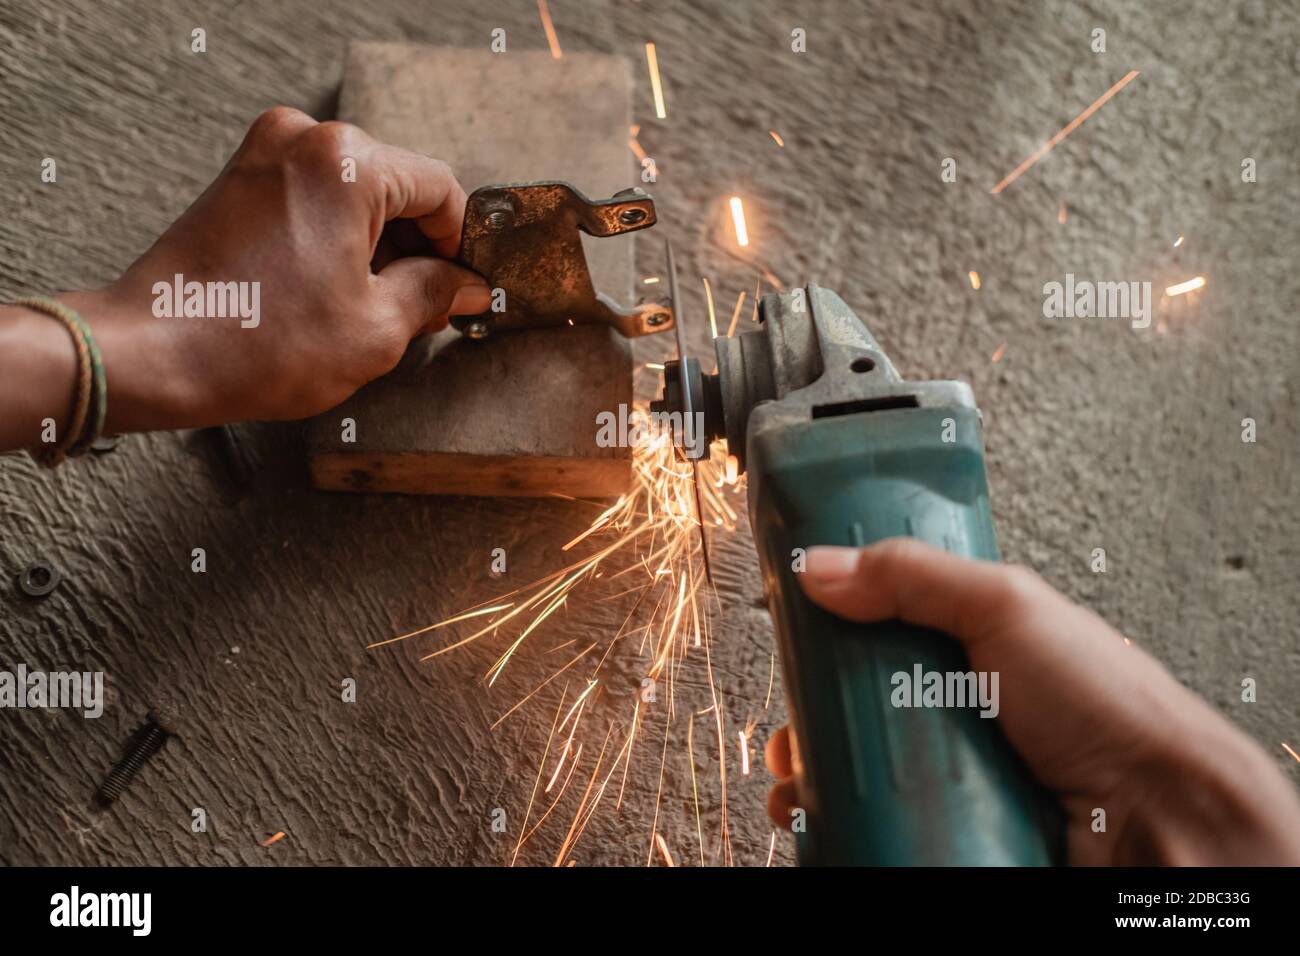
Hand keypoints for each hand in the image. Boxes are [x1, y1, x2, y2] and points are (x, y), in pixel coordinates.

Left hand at [2, 106, 491, 448]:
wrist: (152, 353)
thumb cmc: (261, 343)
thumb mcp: (377, 329)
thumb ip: (436, 295)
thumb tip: (470, 286)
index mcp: (348, 162)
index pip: (440, 191)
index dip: (462, 247)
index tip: (466, 290)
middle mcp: (305, 140)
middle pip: (397, 189)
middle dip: (418, 251)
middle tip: (426, 312)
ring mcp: (265, 155)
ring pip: (355, 197)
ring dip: (378, 250)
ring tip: (376, 314)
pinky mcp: (240, 180)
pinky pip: (314, 201)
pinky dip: (336, 242)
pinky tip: (334, 296)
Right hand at [765, 538, 1299, 864]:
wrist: (1159, 813)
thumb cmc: (1112, 706)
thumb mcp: (1005, 606)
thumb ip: (914, 574)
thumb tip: (826, 565)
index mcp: (966, 639)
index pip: (875, 627)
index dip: (828, 636)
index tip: (792, 648)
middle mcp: (955, 703)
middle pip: (855, 704)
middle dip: (811, 721)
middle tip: (793, 734)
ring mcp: (953, 765)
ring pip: (861, 768)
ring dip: (818, 779)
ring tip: (802, 787)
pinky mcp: (952, 818)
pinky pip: (883, 818)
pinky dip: (846, 822)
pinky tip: (830, 820)